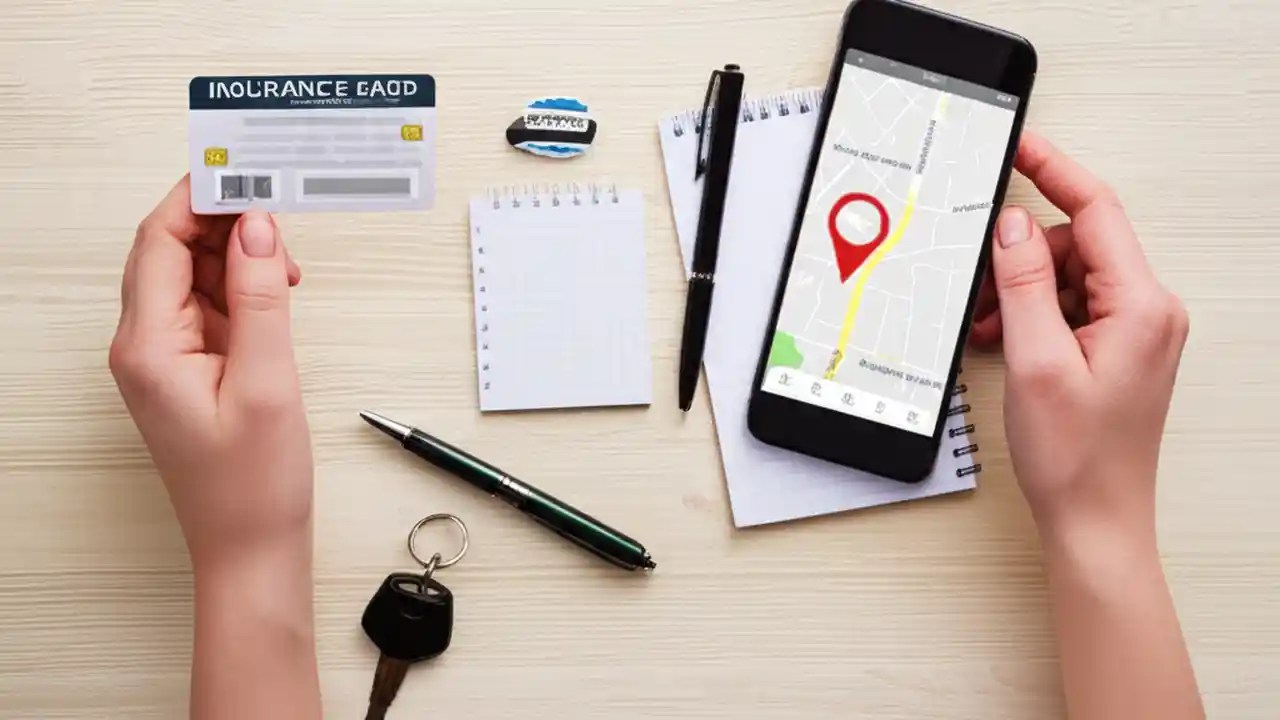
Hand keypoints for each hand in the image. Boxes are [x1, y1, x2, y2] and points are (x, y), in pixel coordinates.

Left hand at [109, 176, 311, 569]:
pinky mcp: (189, 369)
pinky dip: (243, 288)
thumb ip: (262, 296)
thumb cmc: (253, 484)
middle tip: (282, 204)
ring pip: (192, 274)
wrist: (251, 549)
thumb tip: (257, 227)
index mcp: (148, 345)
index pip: (159, 239)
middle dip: (225, 221)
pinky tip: (278, 294)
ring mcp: (165, 357)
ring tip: (289, 264)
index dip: (200, 196)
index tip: (246, 167)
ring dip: (238, 256)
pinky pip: (209, 306)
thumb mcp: (268, 381)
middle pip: (171, 249)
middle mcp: (144, 345)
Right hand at [970, 131, 1189, 534]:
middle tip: (981, 293)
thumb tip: (1010, 227)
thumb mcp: (1036, 362)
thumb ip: (1023, 286)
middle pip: (1074, 244)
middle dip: (1019, 261)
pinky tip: (1004, 341)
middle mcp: (1146, 310)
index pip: (1096, 211)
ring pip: (1065, 276)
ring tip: (991, 331)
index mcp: (1142, 305)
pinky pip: (1066, 306)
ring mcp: (1132, 329)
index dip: (1053, 171)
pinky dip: (1030, 316)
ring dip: (1020, 293)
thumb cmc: (1078, 458)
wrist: (1094, 520)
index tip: (1019, 146)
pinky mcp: (1114, 348)